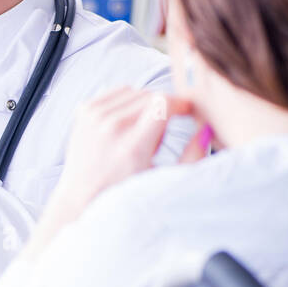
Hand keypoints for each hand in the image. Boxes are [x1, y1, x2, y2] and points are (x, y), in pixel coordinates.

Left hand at [26, 88, 208, 256]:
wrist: (81, 195)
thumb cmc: (126, 192)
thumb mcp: (164, 180)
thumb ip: (192, 156)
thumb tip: (206, 128)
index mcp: (132, 147)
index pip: (163, 102)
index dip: (181, 103)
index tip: (187, 112)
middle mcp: (110, 128)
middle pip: (151, 96)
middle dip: (164, 109)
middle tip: (158, 135)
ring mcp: (93, 117)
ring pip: (135, 91)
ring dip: (145, 104)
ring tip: (141, 131)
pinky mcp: (83, 110)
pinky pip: (117, 91)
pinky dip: (127, 101)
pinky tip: (126, 123)